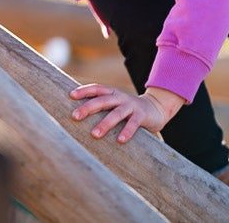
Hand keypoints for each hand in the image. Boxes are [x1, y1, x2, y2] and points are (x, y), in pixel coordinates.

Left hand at [69, 84, 183, 143]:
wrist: (156, 108)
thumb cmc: (129, 110)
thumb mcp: (115, 104)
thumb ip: (102, 107)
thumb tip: (77, 115)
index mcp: (112, 93)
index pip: (97, 89)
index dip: (84, 91)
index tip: (71, 95)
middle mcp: (120, 97)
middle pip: (102, 100)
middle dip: (88, 108)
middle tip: (75, 116)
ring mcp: (131, 106)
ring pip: (116, 113)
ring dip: (105, 123)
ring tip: (95, 134)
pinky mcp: (142, 115)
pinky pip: (133, 123)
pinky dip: (127, 131)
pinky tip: (120, 140)